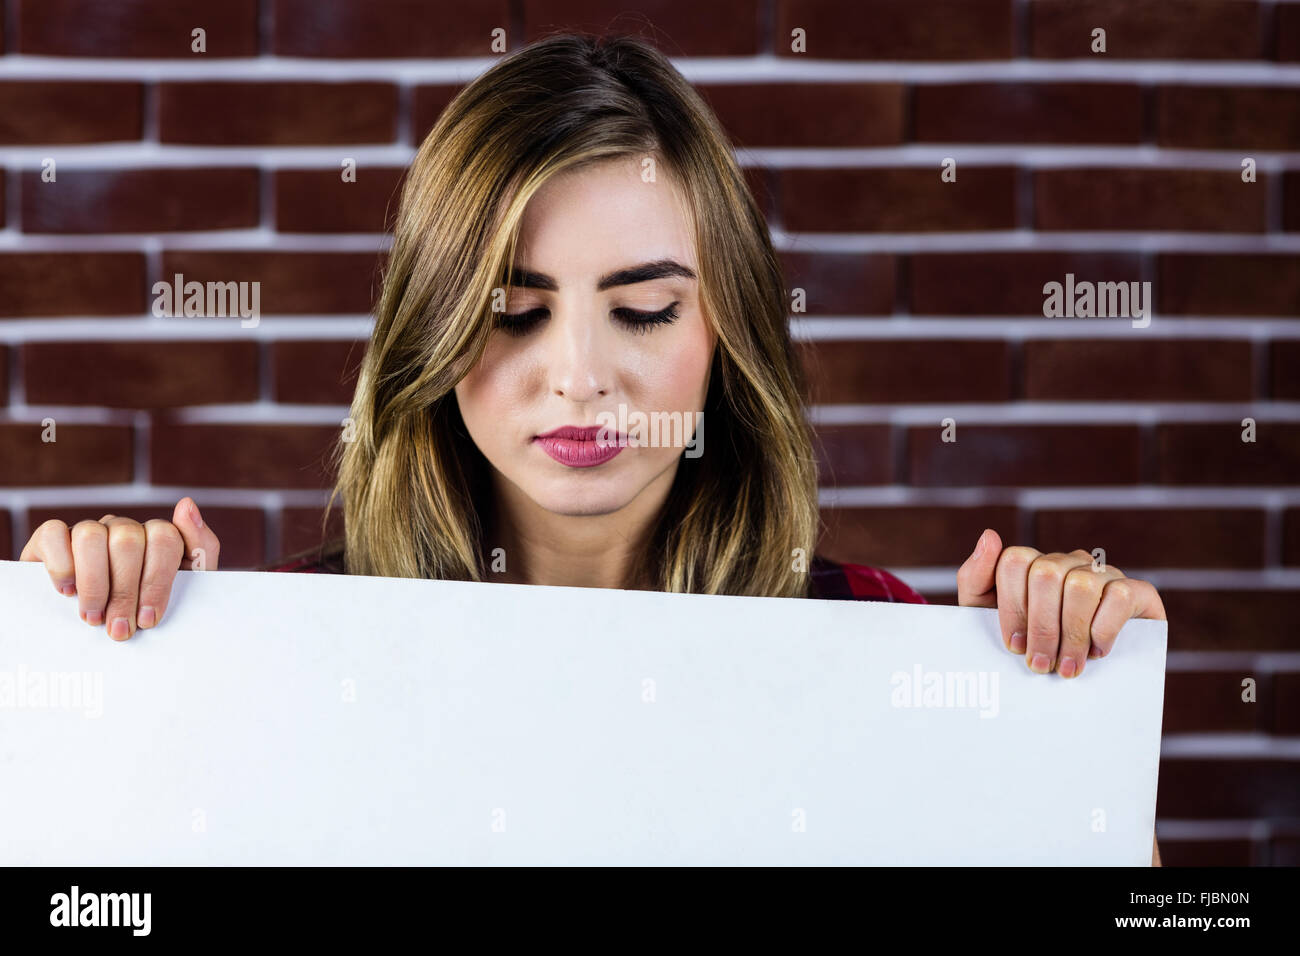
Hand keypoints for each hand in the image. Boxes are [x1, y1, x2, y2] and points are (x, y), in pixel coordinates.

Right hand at [19, 497, 220, 640]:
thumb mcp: (186, 587)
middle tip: (119, 628)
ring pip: (91, 535)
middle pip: (128, 541)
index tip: (148, 619)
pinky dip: (61, 565)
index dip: (157, 582)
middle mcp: (124, 529)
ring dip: (93, 583)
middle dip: (124, 591)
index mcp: (158, 536)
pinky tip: (67, 592)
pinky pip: (54, 533)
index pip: (164, 538)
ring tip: (94, 616)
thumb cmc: (147, 609)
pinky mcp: (51, 538)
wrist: (99, 629)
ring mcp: (89, 531)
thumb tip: (187, 504)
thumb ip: (200, 548)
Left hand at [956, 528, 1165, 677]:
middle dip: (1040, 628)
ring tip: (1066, 667)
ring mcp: (1103, 574)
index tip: (1014, 646)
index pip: (1015, 561)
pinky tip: (1097, 652)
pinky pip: (1120, 596)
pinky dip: (1104, 629)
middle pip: (1046, 574)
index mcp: (1032, 564)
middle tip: (1040, 665)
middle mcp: (1069, 562)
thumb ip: (975, 577)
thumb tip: (989, 534)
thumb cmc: (1026, 645)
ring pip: (1080, 585)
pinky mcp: (1138, 592)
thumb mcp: (985, 615)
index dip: (1012, 607)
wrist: (1072, 686)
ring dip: (1071, 634)